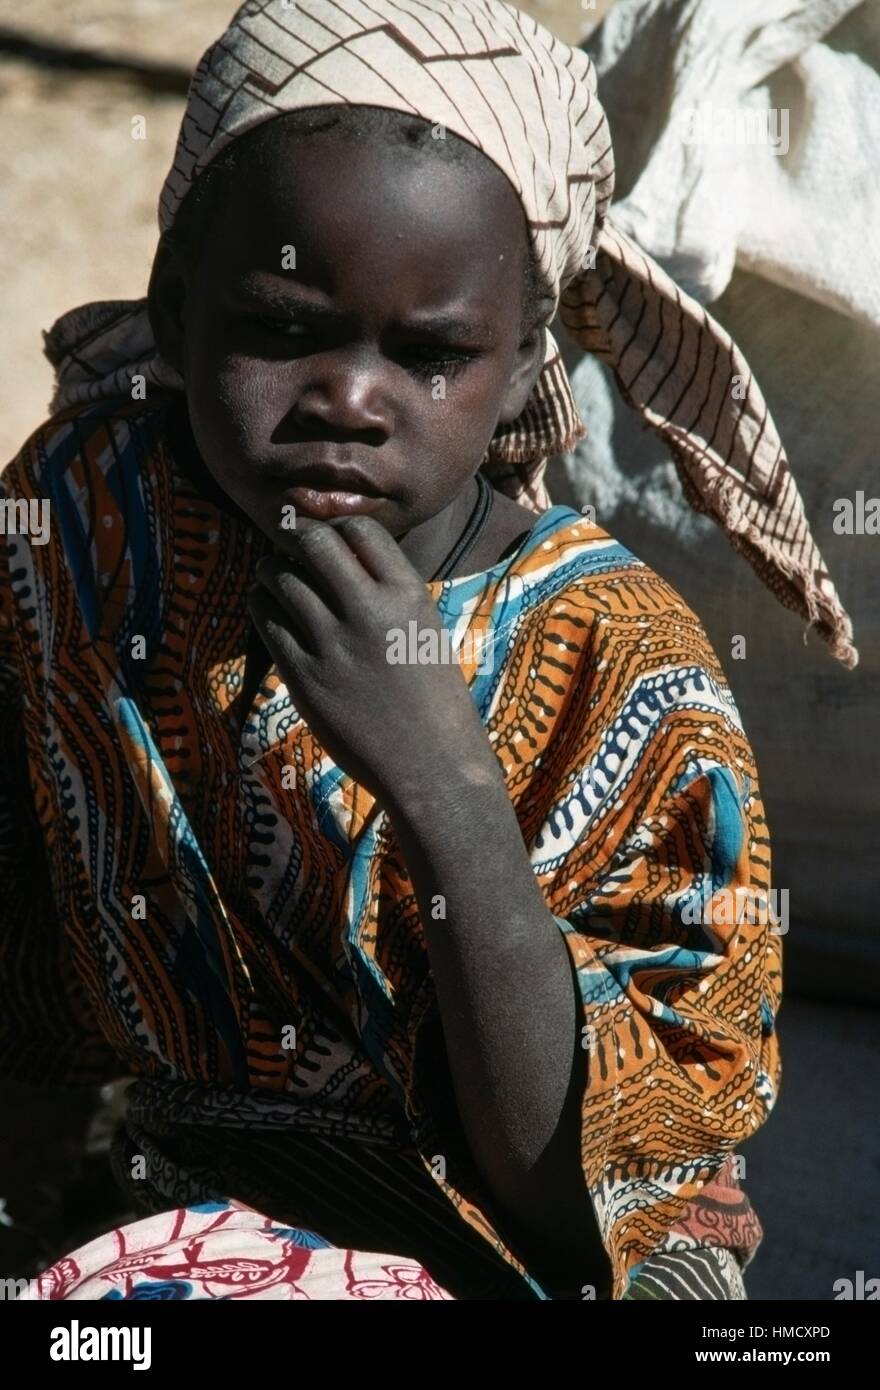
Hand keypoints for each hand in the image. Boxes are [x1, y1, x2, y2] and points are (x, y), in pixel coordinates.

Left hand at [247, 516, 494, 807]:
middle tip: (290, 544)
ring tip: (274, 575)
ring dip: (271, 569)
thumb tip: (341, 558)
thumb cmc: (435, 700)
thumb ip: (389, 592)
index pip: (361, 529)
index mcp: (408, 594)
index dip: (338, 527)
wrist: (432, 766)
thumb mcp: (425, 629)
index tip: (329, 538)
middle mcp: (369, 610)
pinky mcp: (303, 676)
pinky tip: (269, 609)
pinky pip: (266, 621)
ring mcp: (332, 643)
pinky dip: (262, 606)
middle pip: (314, 542)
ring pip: (279, 578)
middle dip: (296, 537)